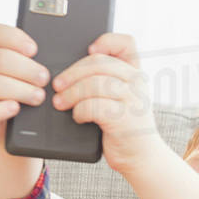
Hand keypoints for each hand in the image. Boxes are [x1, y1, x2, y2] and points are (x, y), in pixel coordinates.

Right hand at [0, 24, 50, 149]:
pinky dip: (0, 109)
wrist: (24, 131)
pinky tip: (16, 108)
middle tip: (46, 79)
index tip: (35, 49)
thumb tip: (82, 52)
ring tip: (39, 97)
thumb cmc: (35, 96)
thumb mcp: (42, 76)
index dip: (15, 38)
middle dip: (26, 68)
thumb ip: (51, 61)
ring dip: (20, 89)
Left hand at [49, 32, 161, 173]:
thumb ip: (104, 80)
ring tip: (60, 103)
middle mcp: (137, 83)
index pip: (126, 43)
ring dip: (72, 93)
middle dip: (72, 73)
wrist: (140, 157)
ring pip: (94, 84)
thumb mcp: (119, 98)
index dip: (106, 41)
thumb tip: (67, 71)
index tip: (89, 50)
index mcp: (135, 73)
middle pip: (99, 63)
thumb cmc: (122, 126)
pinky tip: (78, 117)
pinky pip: (94, 106)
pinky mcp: (125, 119)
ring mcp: (133, 100)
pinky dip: (80, 111)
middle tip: (57, 85)